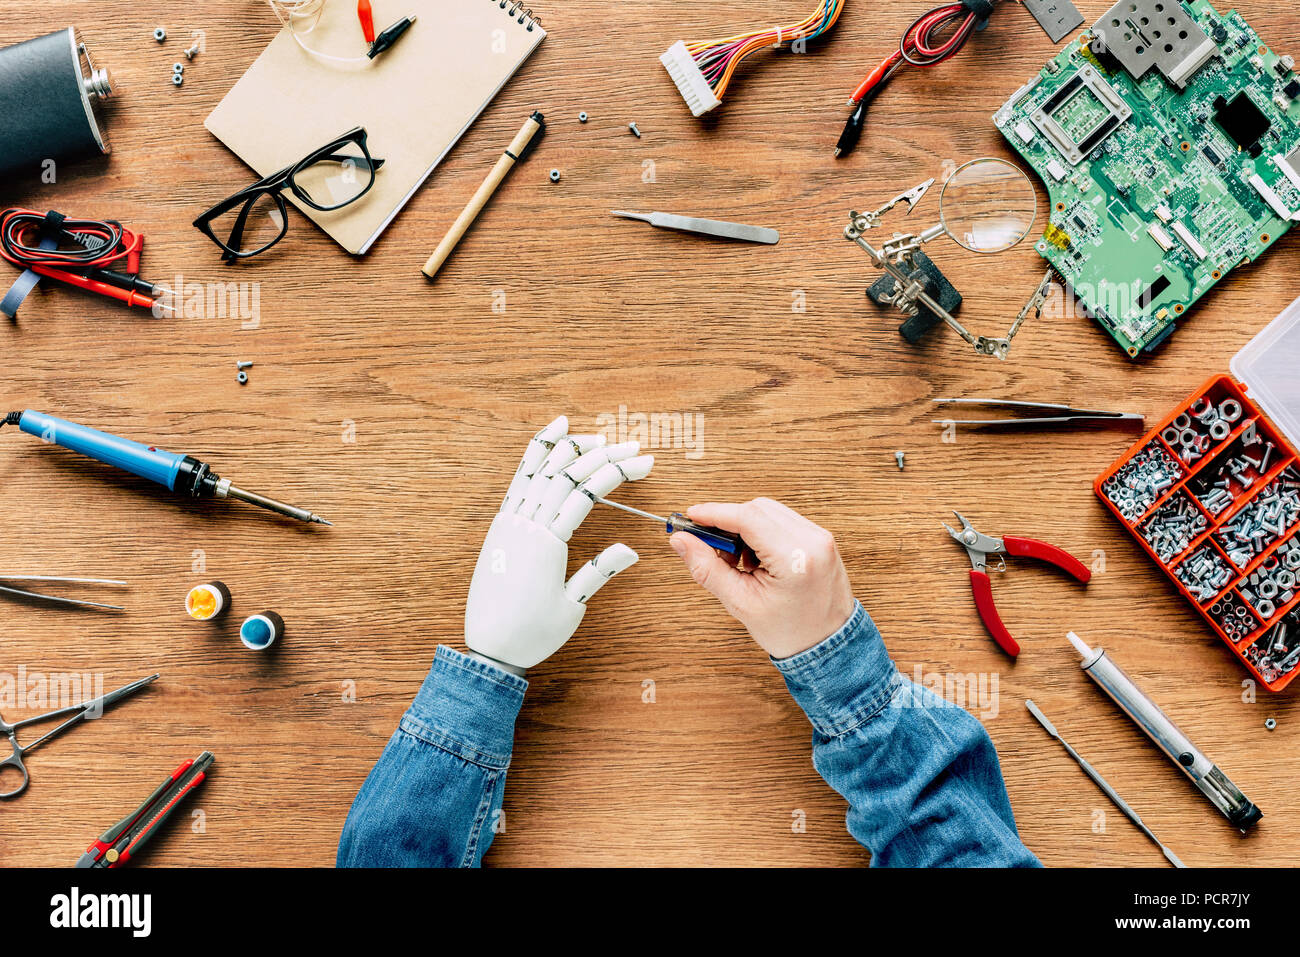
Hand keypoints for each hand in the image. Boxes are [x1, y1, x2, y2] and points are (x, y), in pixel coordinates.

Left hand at [465, 415, 654, 671]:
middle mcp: (526, 525)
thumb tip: (632, 549)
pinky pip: (519, 479)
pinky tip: (550, 435)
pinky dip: (534, 453)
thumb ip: (599, 570)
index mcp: (547, 543)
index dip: (618, 472)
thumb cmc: (531, 633)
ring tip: (596, 435)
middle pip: (568, 474)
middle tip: (633, 446)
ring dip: (569, 447)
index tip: (645, 462)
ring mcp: (510, 522)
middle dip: (603, 455)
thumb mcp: (572, 605)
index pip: (587, 492)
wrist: (488, 648)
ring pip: (540, 469)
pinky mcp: (500, 525)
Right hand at [669, 498, 855, 659]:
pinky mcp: (821, 539)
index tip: (690, 516)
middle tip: (708, 545)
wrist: (828, 647)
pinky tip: (754, 559)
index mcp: (795, 558)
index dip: (714, 512)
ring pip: (769, 511)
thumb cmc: (790, 632)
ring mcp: (820, 537)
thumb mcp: (741, 603)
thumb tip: (682, 541)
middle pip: (757, 509)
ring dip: (744, 527)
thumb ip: (707, 568)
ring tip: (736, 560)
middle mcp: (813, 540)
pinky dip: (761, 532)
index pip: (748, 517)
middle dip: (727, 521)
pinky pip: (783, 521)